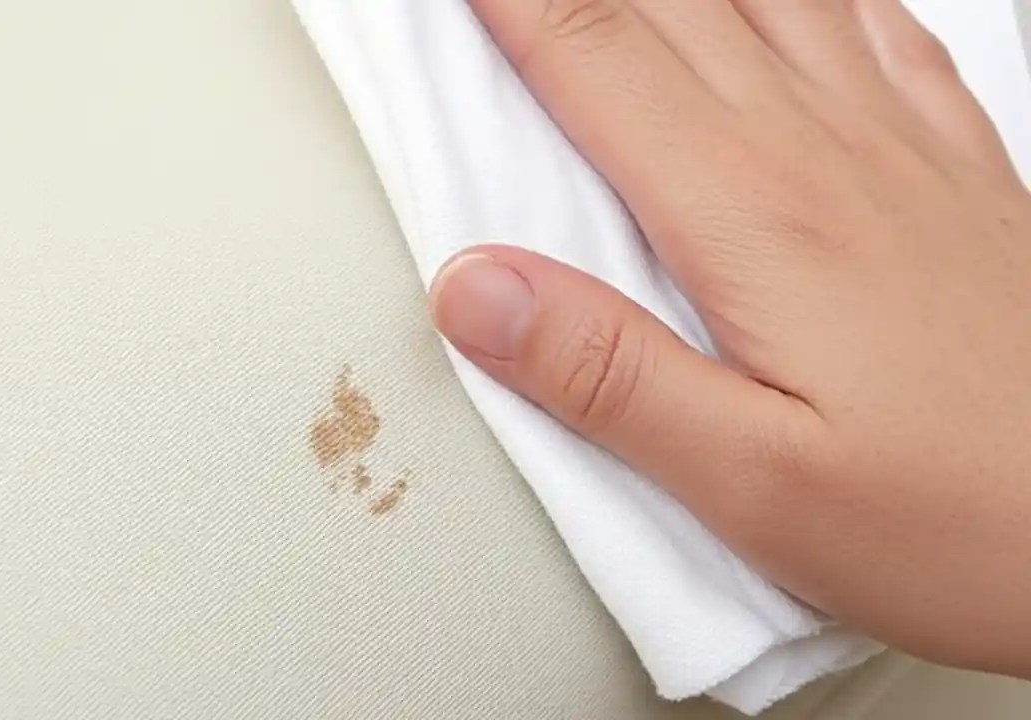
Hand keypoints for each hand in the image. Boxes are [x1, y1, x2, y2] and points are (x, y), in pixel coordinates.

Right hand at [429, 0, 1030, 676]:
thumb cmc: (960, 516)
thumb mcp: (751, 481)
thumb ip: (604, 375)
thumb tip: (472, 288)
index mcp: (752, 217)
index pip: (597, 59)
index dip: (515, 1)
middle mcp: (824, 152)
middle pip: (667, 3)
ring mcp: (898, 148)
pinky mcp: (953, 168)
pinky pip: (876, 25)